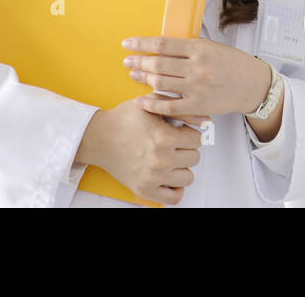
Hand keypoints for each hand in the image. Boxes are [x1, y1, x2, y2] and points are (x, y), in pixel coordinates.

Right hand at [78, 98, 203, 205]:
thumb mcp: (152, 105)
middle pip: (195, 157)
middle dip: (186, 149)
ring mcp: (153, 177)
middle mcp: (160, 159)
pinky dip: (175, 189)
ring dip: (182, 168)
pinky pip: (174, 198)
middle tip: (173, 144)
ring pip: (188, 177)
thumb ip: (180, 109)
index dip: (189, 133)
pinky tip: (168, 176)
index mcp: (164, 137)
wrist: (98, 137)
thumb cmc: (124, 119)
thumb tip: (206, 120)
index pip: (197, 139)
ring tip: (170, 159)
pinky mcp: (144, 190)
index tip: (179, 132)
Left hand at [122, 36, 271, 118]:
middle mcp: (196, 67)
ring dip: (142, 79)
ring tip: (133, 75)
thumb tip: (161, 46)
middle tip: (127, 61)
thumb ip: (188, 47)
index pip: (162, 44)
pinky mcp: (197, 106)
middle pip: (157, 64)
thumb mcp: (212, 47)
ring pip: (160, 84)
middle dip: (138, 62)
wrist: (253, 85)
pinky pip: (168, 106)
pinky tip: (141, 100)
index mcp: (199, 49)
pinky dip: (152, 104)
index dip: (141, 44)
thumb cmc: (233, 63)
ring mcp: (196, 88)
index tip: (128, 44)